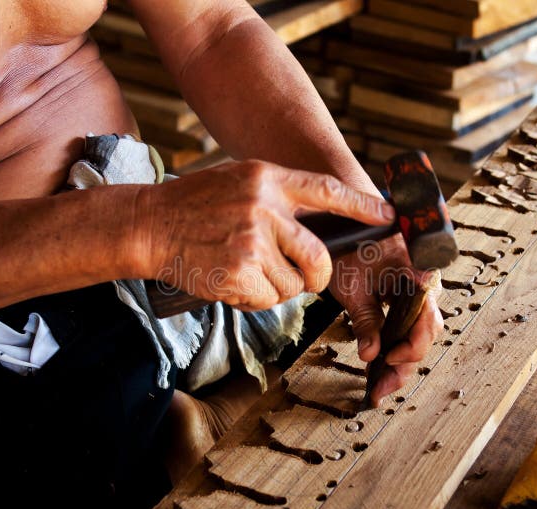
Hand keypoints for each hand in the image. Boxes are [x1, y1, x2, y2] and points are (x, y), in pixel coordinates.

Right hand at [139, 159, 395, 310]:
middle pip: (319, 256)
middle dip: (318, 275)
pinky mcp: (238, 273)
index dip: (362, 206)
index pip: (328, 190)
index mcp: (268, 179)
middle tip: (306, 277)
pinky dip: (255, 298)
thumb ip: (278, 197)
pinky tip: (231, 280)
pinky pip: (268, 299)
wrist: (148, 225)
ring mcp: (251, 242)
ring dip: (277, 287)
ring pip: (293, 283)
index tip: (388, 217)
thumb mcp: (239, 181)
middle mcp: (264, 208)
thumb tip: (320, 223)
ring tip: (244, 269)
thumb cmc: (194, 205)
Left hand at [329, 235, 443, 406]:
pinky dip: (394, 348)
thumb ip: (366, 320)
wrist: (348, 222)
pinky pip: (407, 328)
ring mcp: (418, 294)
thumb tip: (371, 355)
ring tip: (378, 386)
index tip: (389, 360)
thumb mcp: (353, 286)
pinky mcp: (406, 301)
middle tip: (380, 388)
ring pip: (418, 335)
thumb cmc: (353, 244)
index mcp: (420, 276)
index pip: (428, 323)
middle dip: (405, 365)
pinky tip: (379, 369)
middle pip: (426, 335)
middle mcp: (426, 286)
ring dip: (401, 362)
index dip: (412, 348)